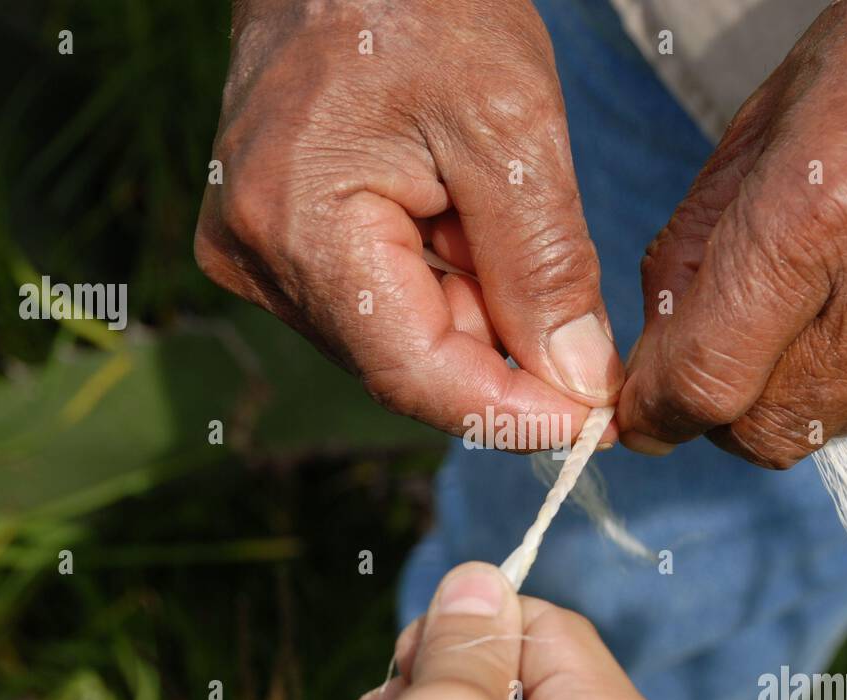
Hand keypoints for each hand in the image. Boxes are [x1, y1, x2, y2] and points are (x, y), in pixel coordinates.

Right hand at [195, 0, 621, 447]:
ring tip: (496, 214)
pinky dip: (442, 281)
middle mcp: (256, 257)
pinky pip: (373, 298)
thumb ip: (544, 268)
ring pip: (395, 334)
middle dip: (502, 350)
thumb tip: (579, 381)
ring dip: (473, 308)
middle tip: (581, 319)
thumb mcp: (510, 129)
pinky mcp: (274, 238)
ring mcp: (256, 250)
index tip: (590, 422)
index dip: (509, 411)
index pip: (414, 374)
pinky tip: (461, 216)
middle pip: (405, 361)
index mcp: (300, 229)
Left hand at [618, 0, 846, 466]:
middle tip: (728, 352)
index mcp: (819, 215)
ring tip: (835, 293)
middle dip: (725, 408)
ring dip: (807, 388)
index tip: (641, 409)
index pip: (704, 383)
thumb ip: (700, 245)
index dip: (654, 410)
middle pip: (767, 432)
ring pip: (840, 428)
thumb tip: (658, 356)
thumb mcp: (774, 118)